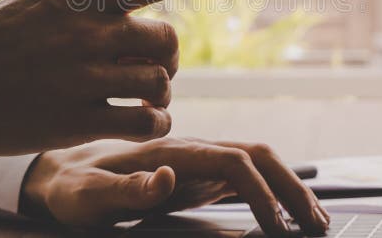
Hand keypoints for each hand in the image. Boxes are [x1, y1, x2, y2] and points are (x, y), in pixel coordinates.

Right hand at [0, 0, 265, 154]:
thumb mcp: (42, 4)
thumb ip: (92, 7)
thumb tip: (139, 13)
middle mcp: (89, 30)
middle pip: (169, 43)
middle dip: (169, 60)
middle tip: (155, 71)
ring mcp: (83, 75)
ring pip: (160, 84)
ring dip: (160, 96)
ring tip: (139, 101)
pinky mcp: (76, 118)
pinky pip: (145, 122)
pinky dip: (152, 125)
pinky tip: (135, 124)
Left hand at [21, 138, 329, 236]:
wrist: (64, 173)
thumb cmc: (75, 188)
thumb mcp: (88, 197)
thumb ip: (127, 190)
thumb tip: (169, 178)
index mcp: (171, 153)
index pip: (231, 162)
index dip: (259, 192)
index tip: (276, 228)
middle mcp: (192, 151)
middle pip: (256, 155)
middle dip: (290, 187)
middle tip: (317, 226)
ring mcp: (198, 163)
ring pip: (258, 164)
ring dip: (290, 188)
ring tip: (316, 222)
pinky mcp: (200, 177)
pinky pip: (247, 179)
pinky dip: (274, 194)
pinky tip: (288, 215)